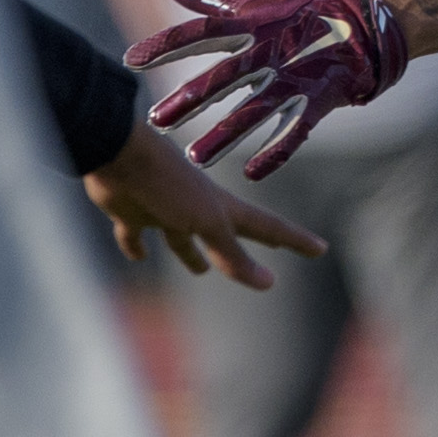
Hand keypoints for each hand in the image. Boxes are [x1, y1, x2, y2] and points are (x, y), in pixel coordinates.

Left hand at [83, 119, 328, 285]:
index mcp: (220, 208)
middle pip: (228, 235)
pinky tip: (138, 256)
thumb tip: (269, 283)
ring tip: (199, 271)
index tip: (321, 249)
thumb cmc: (167, 183)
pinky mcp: (131, 211)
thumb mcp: (207, 222)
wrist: (116, 153)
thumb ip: (232, 252)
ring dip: (189, 253)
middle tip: (270, 259)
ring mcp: (163, 209)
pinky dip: (136, 246)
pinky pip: (135, 235)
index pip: (268, 227)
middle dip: (249, 248)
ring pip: (180, 238)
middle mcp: (195, 209)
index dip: (295, 239)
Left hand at [123, 0, 410, 180]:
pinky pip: (294, 132)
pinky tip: (252, 174)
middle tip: (157, 121)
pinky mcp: (316, 100)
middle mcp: (267, 51)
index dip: (166, 45)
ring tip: (196, 158)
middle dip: (189, 100)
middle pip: (223, 78)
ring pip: (254, 112)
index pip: (200, 33)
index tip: (131, 60)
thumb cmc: (295, 10)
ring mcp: (293, 78)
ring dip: (225, 136)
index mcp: (249, 23)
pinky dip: (275, 152)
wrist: (360, 26)